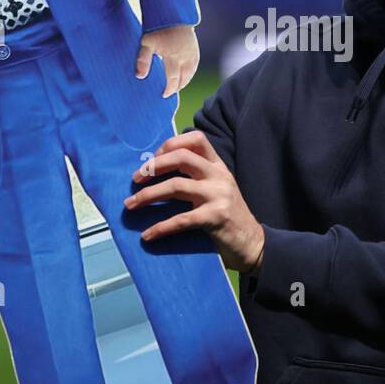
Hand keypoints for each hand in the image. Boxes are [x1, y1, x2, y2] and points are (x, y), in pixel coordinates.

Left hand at [124, 130, 264, 274]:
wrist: (253, 244)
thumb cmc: (228, 217)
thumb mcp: (217, 189)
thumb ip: (197, 178)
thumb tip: (156, 171)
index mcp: (218, 166)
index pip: (196, 139)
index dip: (170, 144)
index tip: (152, 158)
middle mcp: (219, 176)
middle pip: (181, 157)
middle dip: (153, 166)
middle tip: (136, 179)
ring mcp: (219, 196)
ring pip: (176, 186)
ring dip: (148, 195)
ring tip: (130, 204)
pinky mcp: (215, 218)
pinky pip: (181, 220)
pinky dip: (160, 228)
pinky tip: (147, 235)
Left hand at [135, 25, 198, 97]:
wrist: (172, 15)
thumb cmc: (157, 28)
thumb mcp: (146, 43)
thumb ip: (143, 60)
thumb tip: (139, 76)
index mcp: (173, 57)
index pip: (173, 79)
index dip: (169, 89)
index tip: (164, 95)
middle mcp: (185, 57)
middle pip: (183, 79)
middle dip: (176, 87)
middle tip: (169, 93)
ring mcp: (192, 54)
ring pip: (190, 74)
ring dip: (184, 81)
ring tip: (176, 86)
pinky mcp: (195, 50)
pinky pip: (194, 66)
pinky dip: (189, 74)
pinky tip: (184, 76)